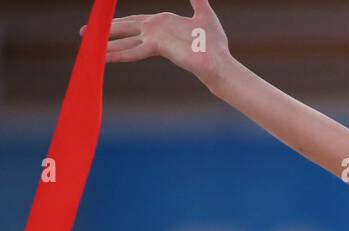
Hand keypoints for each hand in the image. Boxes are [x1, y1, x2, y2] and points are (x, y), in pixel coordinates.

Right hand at [81, 0, 229, 81]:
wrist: (220, 61)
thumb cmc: (214, 43)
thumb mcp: (204, 14)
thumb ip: (197, 0)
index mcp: (161, 24)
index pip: (134, 21)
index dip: (117, 22)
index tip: (102, 22)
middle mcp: (155, 33)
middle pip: (123, 31)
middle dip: (103, 32)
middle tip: (83, 34)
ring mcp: (155, 41)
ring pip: (124, 43)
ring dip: (105, 46)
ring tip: (88, 49)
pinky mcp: (157, 48)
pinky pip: (133, 50)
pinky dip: (117, 54)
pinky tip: (103, 57)